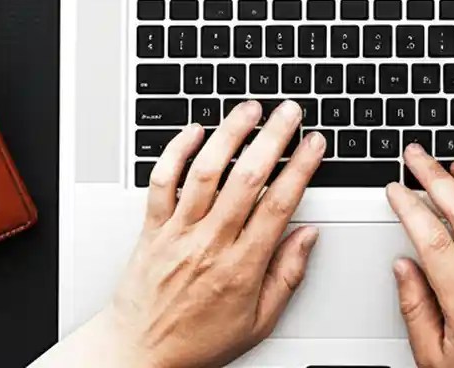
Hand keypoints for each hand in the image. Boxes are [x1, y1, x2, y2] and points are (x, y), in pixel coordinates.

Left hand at [46, 100, 325, 367]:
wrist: (139, 353)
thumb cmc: (197, 342)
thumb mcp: (259, 322)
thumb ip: (287, 276)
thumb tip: (308, 236)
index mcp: (242, 267)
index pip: (279, 204)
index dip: (301, 167)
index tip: (314, 144)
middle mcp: (210, 244)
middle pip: (247, 178)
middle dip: (272, 137)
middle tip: (289, 112)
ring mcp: (178, 232)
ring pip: (206, 171)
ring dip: (230, 134)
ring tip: (249, 109)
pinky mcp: (152, 228)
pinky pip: (162, 181)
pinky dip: (176, 151)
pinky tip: (194, 130)